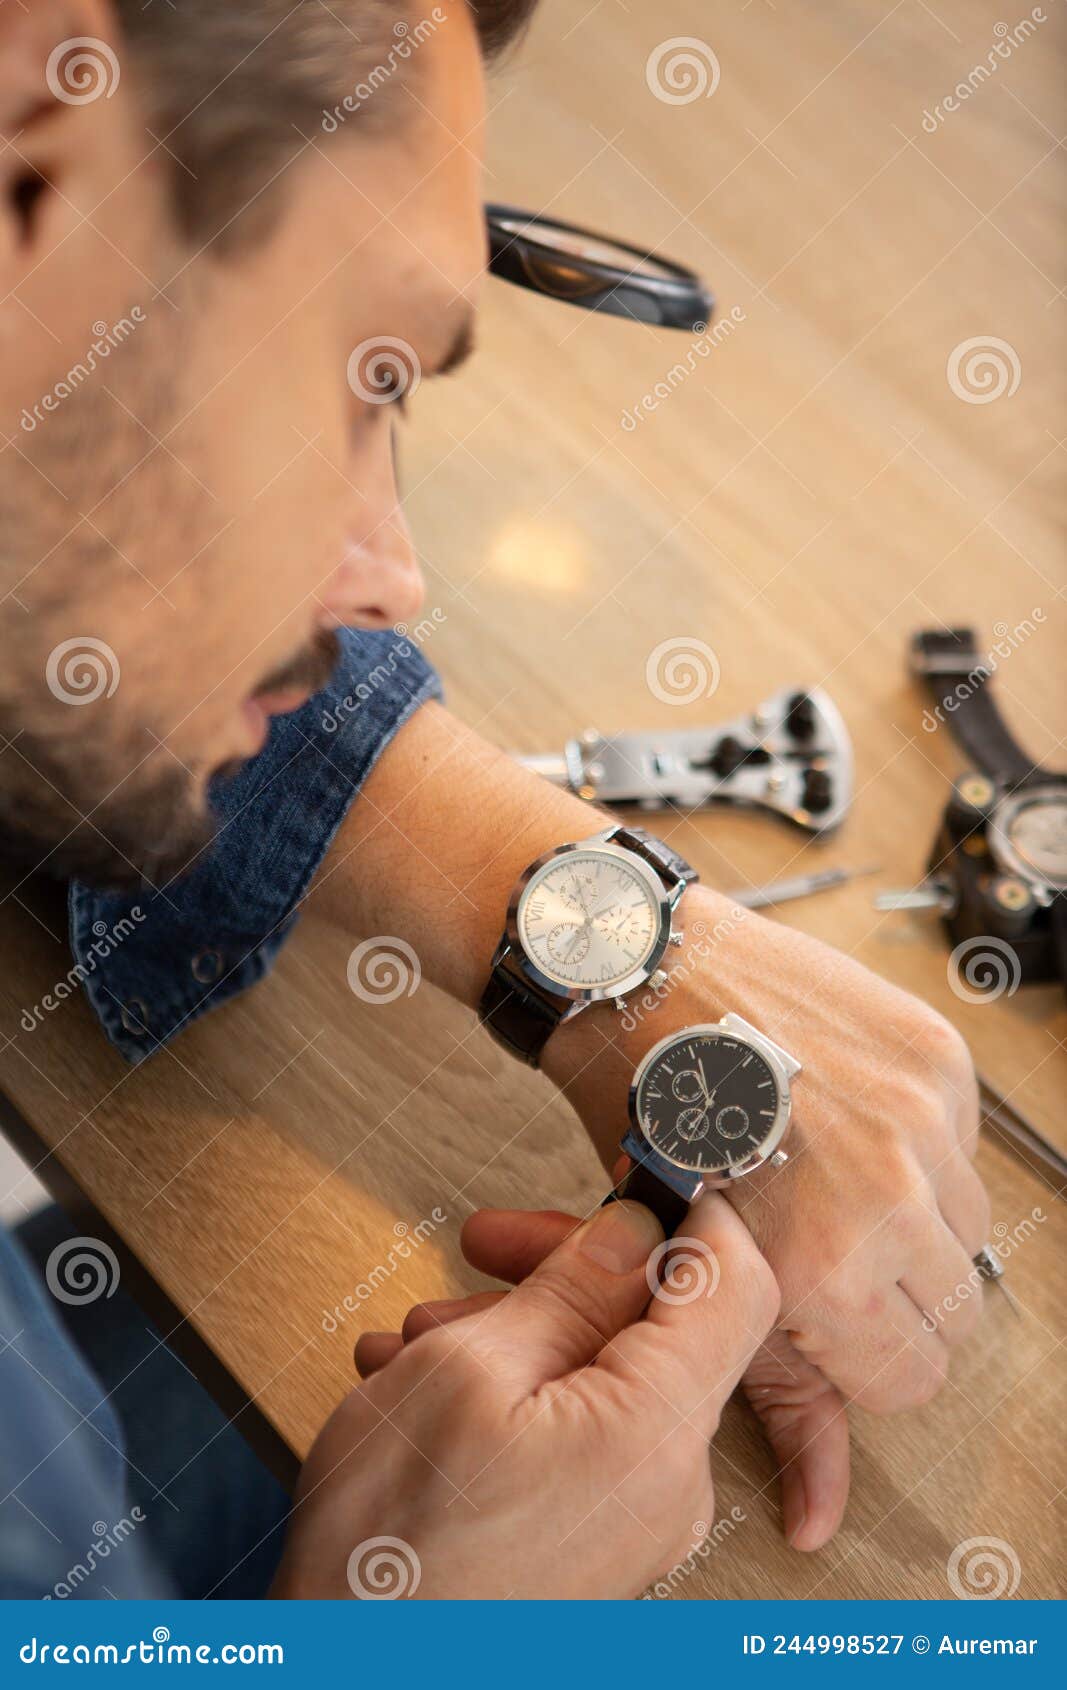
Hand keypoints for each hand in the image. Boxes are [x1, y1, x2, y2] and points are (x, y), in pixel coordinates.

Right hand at [362, 1202, 849, 1554]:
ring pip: (606, 1373)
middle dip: (570, 1273)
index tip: (631, 1170)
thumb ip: (571, 1289)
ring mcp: (637, 1518)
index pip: (737, 1281)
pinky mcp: (598, 1537)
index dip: (689, 1209)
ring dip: (521, 1332)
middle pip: (662, 1325)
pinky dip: (517, 1391)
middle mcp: (671, 1481)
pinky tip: (425, 1387)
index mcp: (658, 1430)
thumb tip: (636, 1226)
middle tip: (477, 1248)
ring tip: (414, 1341)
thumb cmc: (392, 1545)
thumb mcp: (466, 1370)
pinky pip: (584, 1430)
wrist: (354, 1682)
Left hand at [544, 883, 990, 1417]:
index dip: (860, 1357)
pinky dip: (918, 1141)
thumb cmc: (644, 1124)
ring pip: (966, 1227)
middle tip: (827, 1252)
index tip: (822, 1320)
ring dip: (913, 1219)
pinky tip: (840, 1117)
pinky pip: (962, 1140)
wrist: (642, 984)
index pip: (912, 1381)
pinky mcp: (935, 1057)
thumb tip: (815, 1522)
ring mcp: (923, 1121)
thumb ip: (774, 1399)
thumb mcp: (694, 1280)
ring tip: (830, 1180)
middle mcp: (893, 1200)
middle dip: (892, 1296)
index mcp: (827, 1273)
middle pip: (954, 1311)